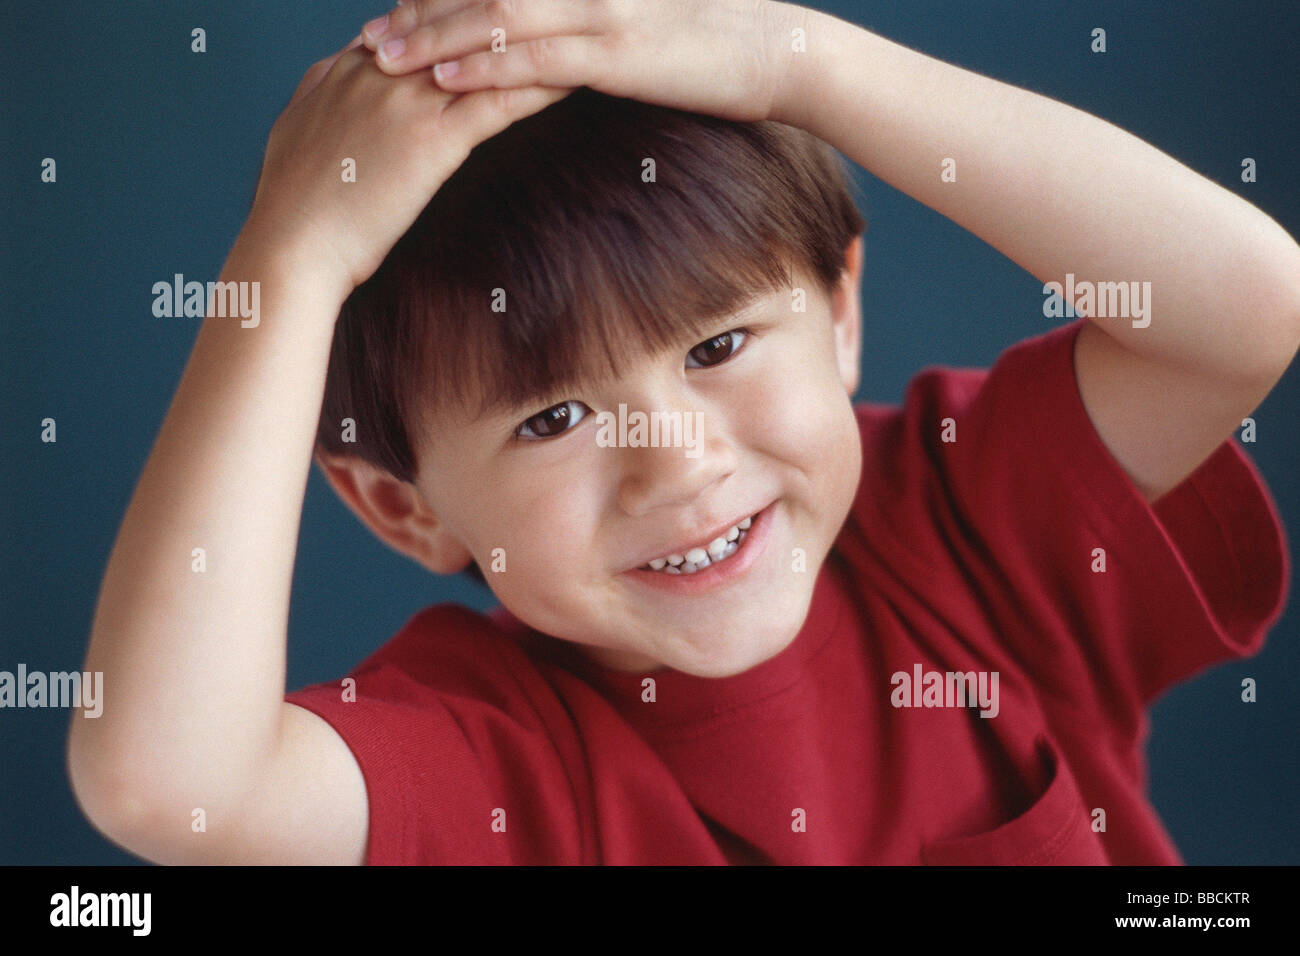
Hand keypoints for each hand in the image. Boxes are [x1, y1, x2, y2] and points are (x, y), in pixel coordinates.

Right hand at [242, 33, 574, 295]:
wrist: (290, 246)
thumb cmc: (293, 203)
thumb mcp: (299, 127)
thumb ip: (326, 90)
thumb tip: (344, 69)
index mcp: (349, 67)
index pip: (414, 15)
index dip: (456, 7)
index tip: (494, 7)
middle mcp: (380, 71)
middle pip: (452, 17)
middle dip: (500, 11)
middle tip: (549, 10)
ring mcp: (406, 102)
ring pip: (482, 53)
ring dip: (532, 43)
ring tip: (572, 36)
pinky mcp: (432, 142)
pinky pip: (498, 102)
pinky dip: (538, 88)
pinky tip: (570, 80)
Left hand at [359, 0, 808, 123]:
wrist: (773, 52)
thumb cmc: (708, 38)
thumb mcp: (638, 17)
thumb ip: (585, 22)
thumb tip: (544, 43)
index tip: (393, 13)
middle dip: (418, 12)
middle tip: (367, 37)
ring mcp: (597, 11)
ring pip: (495, 18)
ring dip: (433, 38)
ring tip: (383, 58)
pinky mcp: (615, 53)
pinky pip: (535, 59)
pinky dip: (484, 67)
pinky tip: (443, 80)